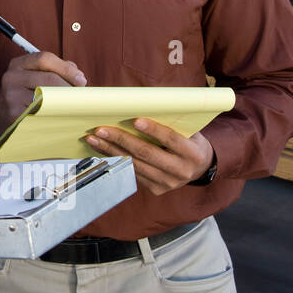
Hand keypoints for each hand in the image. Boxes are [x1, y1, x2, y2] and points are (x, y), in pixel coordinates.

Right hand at [0, 51, 86, 143]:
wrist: (5, 120)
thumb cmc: (27, 96)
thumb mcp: (36, 77)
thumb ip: (57, 71)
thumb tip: (78, 77)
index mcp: (18, 64)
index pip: (44, 58)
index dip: (66, 68)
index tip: (81, 80)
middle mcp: (11, 77)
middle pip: (49, 78)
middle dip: (69, 88)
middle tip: (80, 98)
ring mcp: (11, 95)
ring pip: (48, 96)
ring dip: (64, 103)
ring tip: (71, 107)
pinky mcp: (14, 113)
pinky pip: (42, 113)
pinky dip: (55, 115)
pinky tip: (59, 117)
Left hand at [85, 120, 213, 194]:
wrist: (198, 169)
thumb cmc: (189, 141)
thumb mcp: (188, 130)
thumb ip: (171, 121)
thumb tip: (143, 103)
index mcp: (193, 153)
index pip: (171, 140)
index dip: (154, 130)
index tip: (135, 120)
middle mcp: (181, 171)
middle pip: (147, 153)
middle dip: (121, 140)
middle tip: (101, 129)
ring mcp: (168, 183)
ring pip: (135, 164)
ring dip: (110, 150)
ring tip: (93, 138)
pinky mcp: (156, 189)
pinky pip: (132, 173)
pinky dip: (115, 160)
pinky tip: (101, 149)